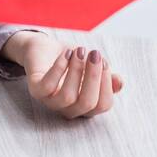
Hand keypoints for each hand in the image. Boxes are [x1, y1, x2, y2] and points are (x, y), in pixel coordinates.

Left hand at [7, 32, 123, 118]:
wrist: (42, 48)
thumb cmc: (70, 58)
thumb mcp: (90, 64)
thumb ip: (105, 75)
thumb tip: (120, 82)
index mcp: (85, 105)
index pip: (102, 105)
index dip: (107, 83)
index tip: (104, 61)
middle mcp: (69, 108)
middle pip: (87, 103)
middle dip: (93, 76)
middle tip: (94, 53)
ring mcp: (51, 102)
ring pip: (68, 96)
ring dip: (76, 70)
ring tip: (79, 50)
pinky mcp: (36, 91)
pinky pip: (47, 86)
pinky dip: (59, 68)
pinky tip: (66, 53)